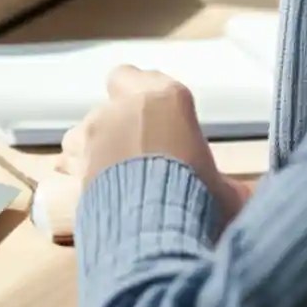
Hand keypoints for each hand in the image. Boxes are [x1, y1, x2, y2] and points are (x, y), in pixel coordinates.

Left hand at [57, 66, 246, 223]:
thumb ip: (224, 185)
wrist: (157, 230)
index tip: (149, 117)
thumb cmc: (202, 200)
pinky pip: (69, 164)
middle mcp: (121, 109)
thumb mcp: (227, 192)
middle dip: (118, 131)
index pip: (130, 76)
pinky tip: (91, 195)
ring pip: (81, 135)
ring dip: (91, 150)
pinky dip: (76, 175)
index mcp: (164, 98)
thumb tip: (237, 197)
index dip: (134, 93)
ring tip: (110, 178)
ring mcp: (92, 135)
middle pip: (108, 110)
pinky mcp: (73, 166)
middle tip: (138, 161)